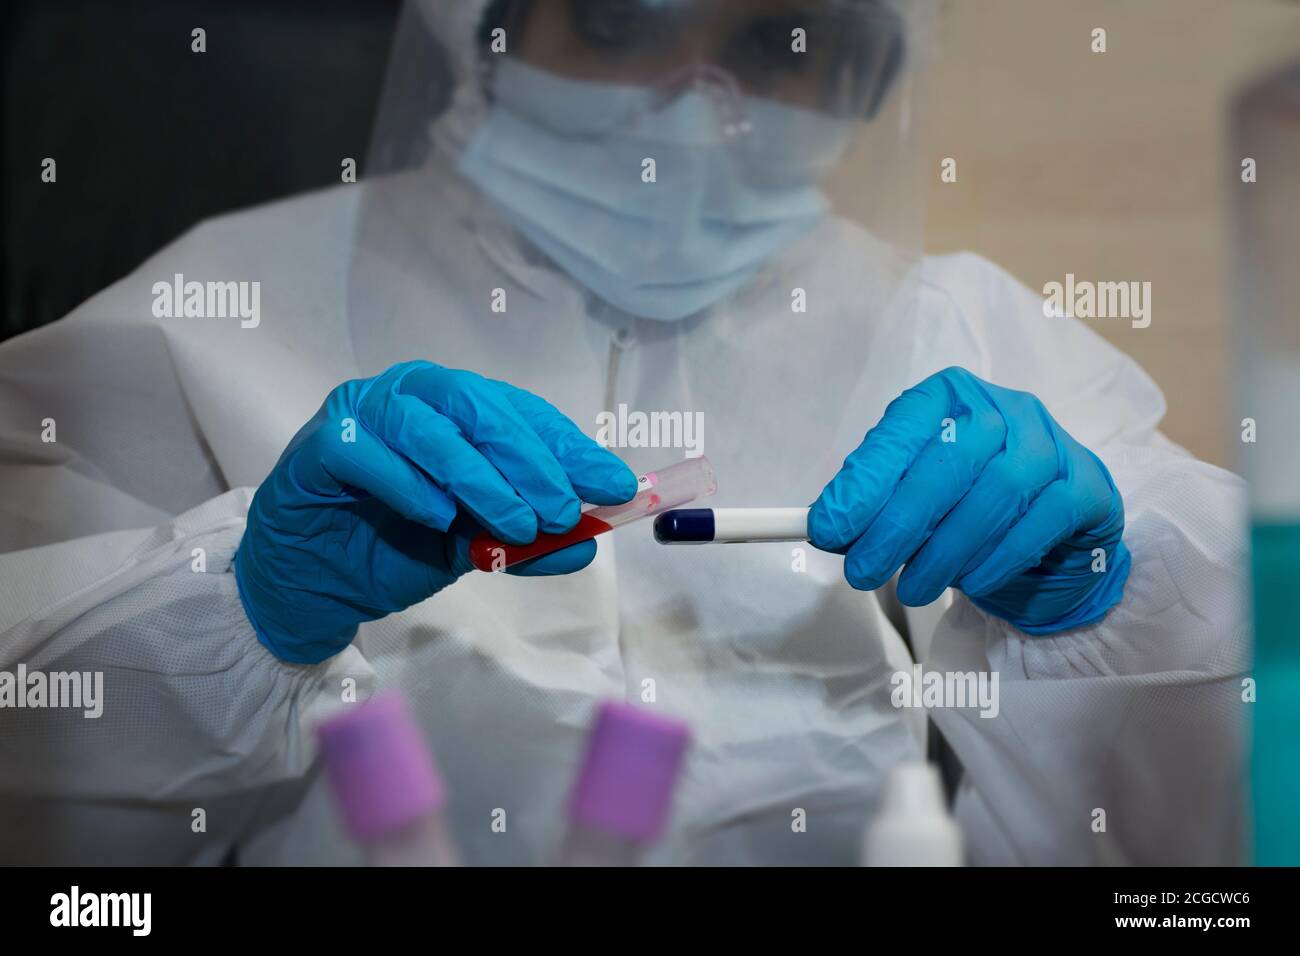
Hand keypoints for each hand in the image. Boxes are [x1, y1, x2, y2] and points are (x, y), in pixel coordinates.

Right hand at [234, 361, 636, 663]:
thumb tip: (587, 543)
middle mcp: (413, 396)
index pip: (523, 415)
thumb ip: (526, 541)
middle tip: (563, 511)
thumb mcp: (475, 548)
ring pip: (431, 428)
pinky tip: (440, 519)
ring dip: (481, 478)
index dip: (570, 449)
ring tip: (516, 525)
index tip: (614, 485)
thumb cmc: (394, 546)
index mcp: (456, 408)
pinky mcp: (320, 443)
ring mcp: (363, 412)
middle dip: (532, 463)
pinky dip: (411, 485)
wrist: (316, 582)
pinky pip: (368, 452)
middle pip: (481, 410)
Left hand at [809, 366, 1129, 633]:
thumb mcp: (916, 502)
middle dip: (900, 521)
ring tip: (912, 588)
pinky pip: (1042, 519)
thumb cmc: (971, 511)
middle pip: (951, 456)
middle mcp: (1005, 409)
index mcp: (953, 398)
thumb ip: (876, 505)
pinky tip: (970, 584)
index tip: (828, 528)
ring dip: (947, 547)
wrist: (1054, 542)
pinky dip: (999, 556)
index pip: (905, 425)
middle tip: (863, 570)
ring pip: (999, 488)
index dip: (866, 477)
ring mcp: (1051, 443)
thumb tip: (827, 526)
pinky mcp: (1086, 487)